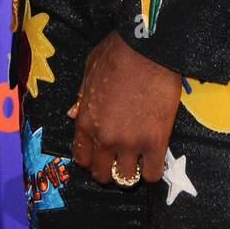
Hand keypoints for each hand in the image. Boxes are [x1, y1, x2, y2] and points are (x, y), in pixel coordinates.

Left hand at [68, 29, 181, 184]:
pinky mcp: (156, 142)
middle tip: (118, 158)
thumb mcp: (89, 71)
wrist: (147, 49)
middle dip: (108, 169)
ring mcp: (131, 143)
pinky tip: (153, 159)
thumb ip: (81, 97)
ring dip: (130, 172)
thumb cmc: (117, 54)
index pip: (82, 158)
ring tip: (137, 160)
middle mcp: (105, 138)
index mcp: (86, 121)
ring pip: (126, 179)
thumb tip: (73, 114)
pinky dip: (152, 171)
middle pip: (102, 174)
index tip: (99, 154)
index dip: (90, 159)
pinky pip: (153, 174)